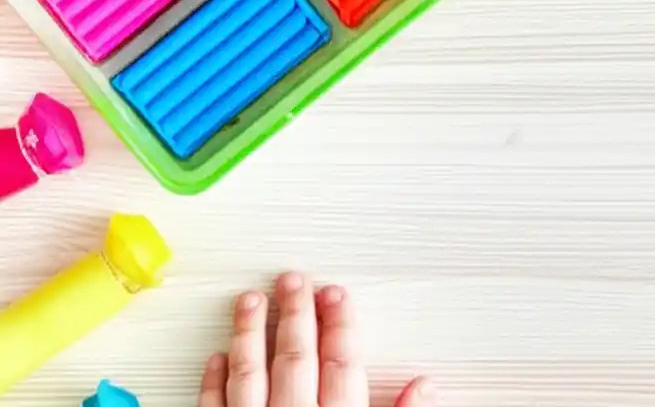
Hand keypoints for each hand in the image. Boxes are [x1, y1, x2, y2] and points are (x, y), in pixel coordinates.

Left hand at [199, 272, 434, 406]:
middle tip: (292, 280)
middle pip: (295, 358)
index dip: (340, 323)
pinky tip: (218, 358)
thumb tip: (426, 387)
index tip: (336, 294)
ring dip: (249, 333)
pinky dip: (215, 383)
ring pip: (249, 375)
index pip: (341, 362)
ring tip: (249, 301)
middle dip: (296, 313)